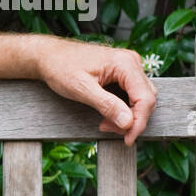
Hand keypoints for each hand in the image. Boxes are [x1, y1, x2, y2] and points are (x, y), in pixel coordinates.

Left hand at [35, 38, 156, 145]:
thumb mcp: (81, 89)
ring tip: (104, 123)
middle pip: (146, 98)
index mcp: (125, 63)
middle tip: (107, 128)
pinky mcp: (122, 72)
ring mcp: (128, 66)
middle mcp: (131, 62)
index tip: (127, 140)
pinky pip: (132, 94)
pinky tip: (107, 115)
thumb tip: (128, 123)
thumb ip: (106, 105)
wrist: (48, 56)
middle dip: (131, 120)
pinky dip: (123, 108)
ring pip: (140, 97)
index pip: (145, 98)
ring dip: (127, 115)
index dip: (139, 122)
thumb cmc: (61, 68)